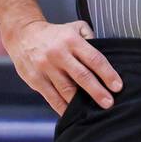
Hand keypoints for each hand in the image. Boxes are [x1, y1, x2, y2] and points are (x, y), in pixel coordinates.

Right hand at [3, 18, 122, 114]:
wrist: (23, 34)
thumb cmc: (55, 34)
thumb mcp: (75, 27)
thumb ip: (91, 38)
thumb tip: (104, 55)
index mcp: (72, 41)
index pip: (94, 59)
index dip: (107, 74)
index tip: (117, 86)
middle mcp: (59, 54)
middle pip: (82, 76)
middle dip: (97, 92)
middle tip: (109, 103)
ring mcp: (46, 68)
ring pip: (66, 89)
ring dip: (80, 103)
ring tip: (92, 111)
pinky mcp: (35, 79)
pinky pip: (51, 97)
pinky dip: (62, 107)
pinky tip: (71, 113)